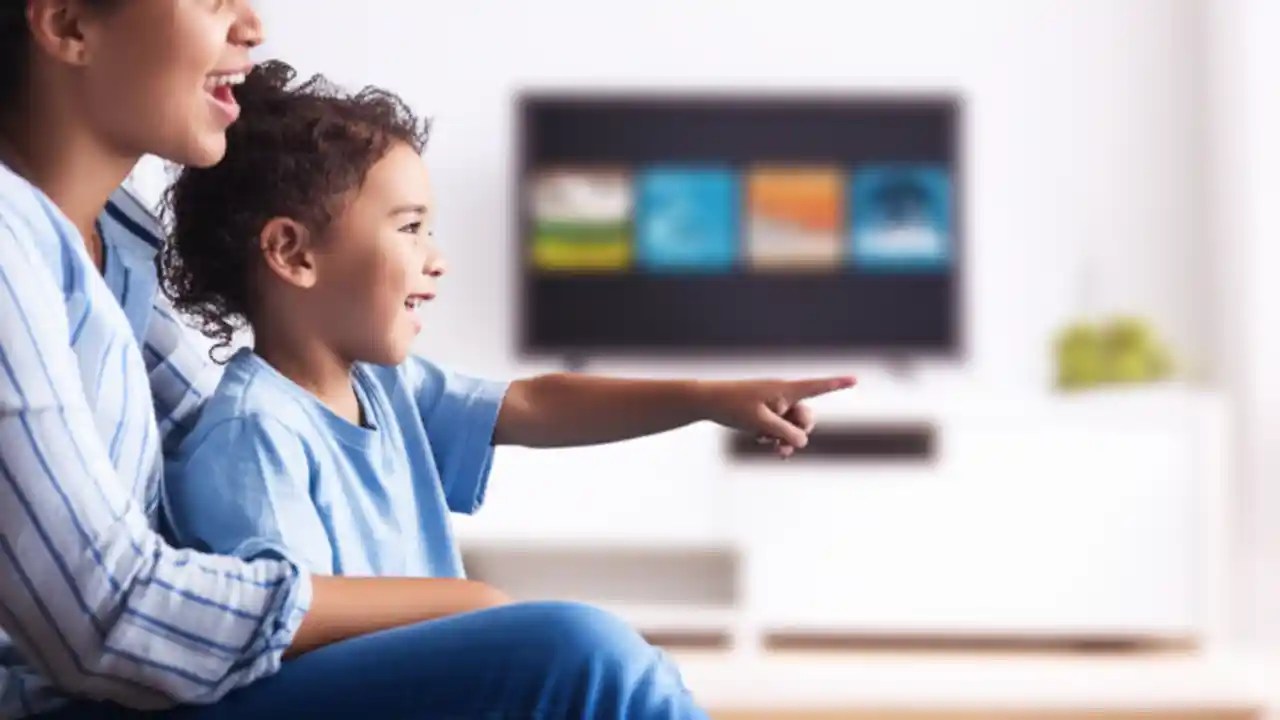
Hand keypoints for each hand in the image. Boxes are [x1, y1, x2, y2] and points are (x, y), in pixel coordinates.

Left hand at [698, 376, 854, 458]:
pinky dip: (775, 437)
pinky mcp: (765, 412)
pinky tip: (762, 443)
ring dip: (786, 440)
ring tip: (774, 451)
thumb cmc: (734, 406)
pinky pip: (779, 428)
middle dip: (800, 433)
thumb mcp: (762, 423)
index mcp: (785, 390)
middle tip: (783, 447)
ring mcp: (774, 404)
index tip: (855, 379)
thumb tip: (804, 440)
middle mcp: (783, 395)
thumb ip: (786, 433)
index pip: (817, 386)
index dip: (837, 384)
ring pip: (792, 426)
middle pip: (806, 416)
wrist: (708, 401)